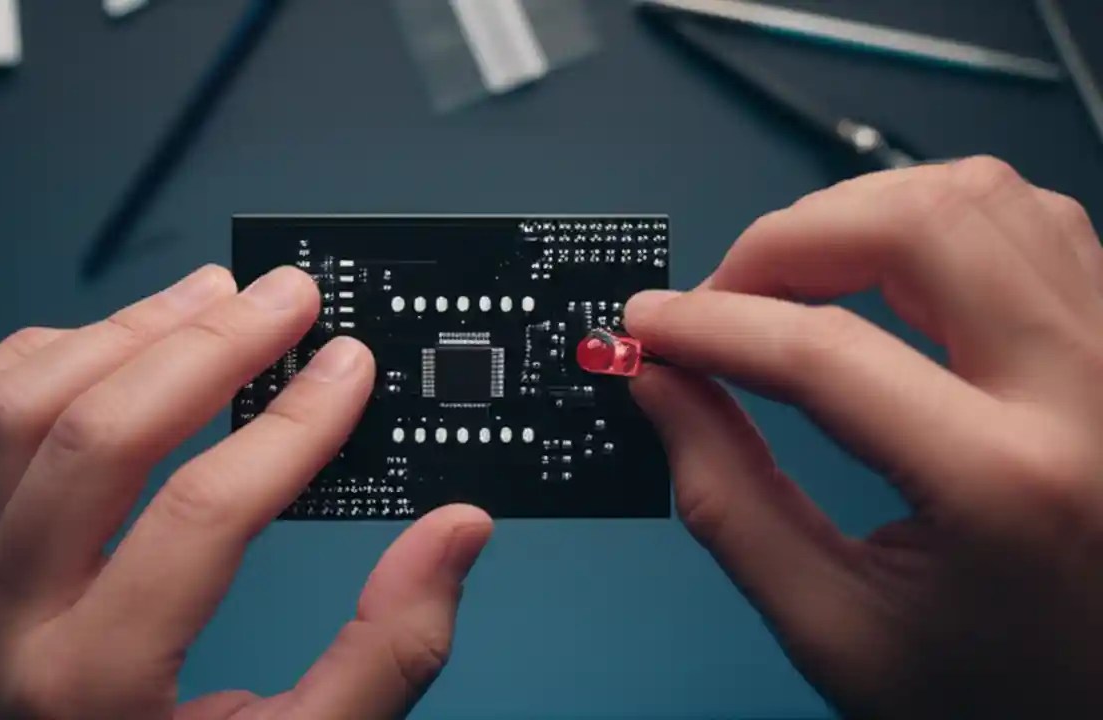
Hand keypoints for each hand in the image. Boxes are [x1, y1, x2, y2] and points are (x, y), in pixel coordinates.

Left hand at [0, 265, 492, 719]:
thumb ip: (385, 656)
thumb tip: (456, 531)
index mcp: (91, 689)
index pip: (201, 514)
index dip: (290, 426)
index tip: (348, 367)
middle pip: (94, 438)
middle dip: (208, 349)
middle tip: (287, 298)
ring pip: (9, 412)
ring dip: (117, 335)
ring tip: (208, 299)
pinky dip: (29, 363)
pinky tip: (105, 343)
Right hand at [625, 157, 1102, 717]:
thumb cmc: (996, 693)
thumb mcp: (836, 627)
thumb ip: (728, 500)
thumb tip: (661, 386)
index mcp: (1006, 486)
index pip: (824, 353)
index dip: (710, 326)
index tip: (650, 326)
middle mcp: (1086, 397)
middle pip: (919, 225)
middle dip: (788, 240)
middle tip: (723, 299)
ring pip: (981, 196)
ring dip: (860, 217)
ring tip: (793, 283)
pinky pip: (1028, 220)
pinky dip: (933, 222)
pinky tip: (880, 274)